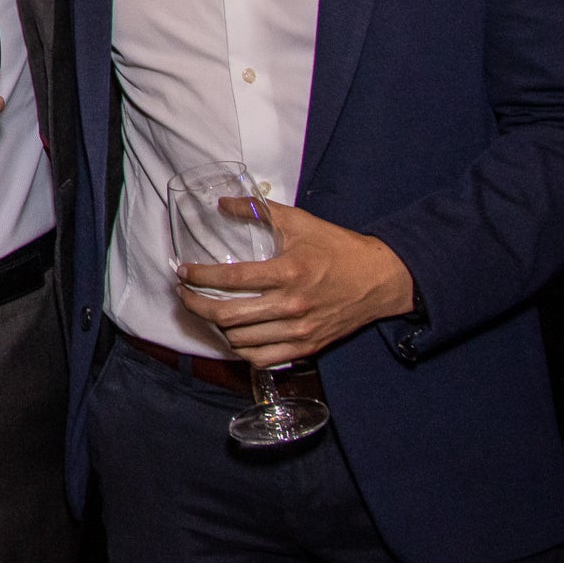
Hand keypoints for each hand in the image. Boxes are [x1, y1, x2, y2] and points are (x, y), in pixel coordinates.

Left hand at [178, 200, 417, 364]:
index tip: (182, 271)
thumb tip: (222, 203)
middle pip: (228, 315)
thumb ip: (258, 210)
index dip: (198, 276)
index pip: (230, 278)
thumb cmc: (338, 248)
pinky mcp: (308, 347)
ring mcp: (300, 331)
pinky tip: (233, 334)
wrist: (381, 279)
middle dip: (195, 305)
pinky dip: (241, 350)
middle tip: (183, 294)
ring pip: (241, 340)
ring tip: (207, 311)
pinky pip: (263, 359)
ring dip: (216, 327)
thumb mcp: (299, 221)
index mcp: (288, 271)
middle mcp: (291, 305)